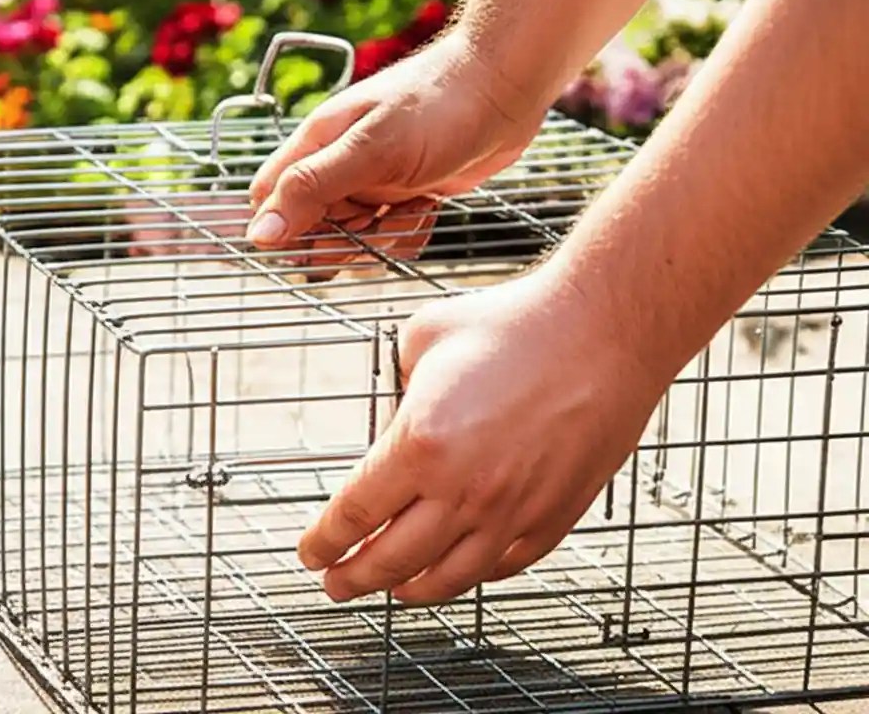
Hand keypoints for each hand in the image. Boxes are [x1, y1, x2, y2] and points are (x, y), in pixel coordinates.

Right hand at [247, 35, 547, 264]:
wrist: (505, 88)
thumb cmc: (439, 105)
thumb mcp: (370, 151)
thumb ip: (311, 189)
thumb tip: (259, 233)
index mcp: (316, 145)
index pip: (270, 199)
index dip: (284, 229)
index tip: (320, 238)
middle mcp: (338, 163)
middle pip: (313, 228)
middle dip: (345, 240)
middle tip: (378, 221)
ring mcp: (371, 180)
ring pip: (354, 236)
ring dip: (383, 237)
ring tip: (414, 205)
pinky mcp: (404, 193)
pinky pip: (390, 233)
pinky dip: (408, 232)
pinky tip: (428, 207)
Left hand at [298, 271, 668, 603]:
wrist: (604, 329)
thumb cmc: (516, 324)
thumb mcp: (422, 338)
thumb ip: (394, 389)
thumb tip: (391, 422)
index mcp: (419, 445)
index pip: (354, 513)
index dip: (325, 541)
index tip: (311, 552)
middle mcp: (463, 490)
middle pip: (391, 560)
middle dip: (353, 578)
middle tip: (336, 582)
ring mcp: (511, 511)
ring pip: (446, 578)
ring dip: (407, 591)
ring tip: (390, 590)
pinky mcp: (553, 517)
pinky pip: (502, 566)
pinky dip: (470, 576)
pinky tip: (456, 570)